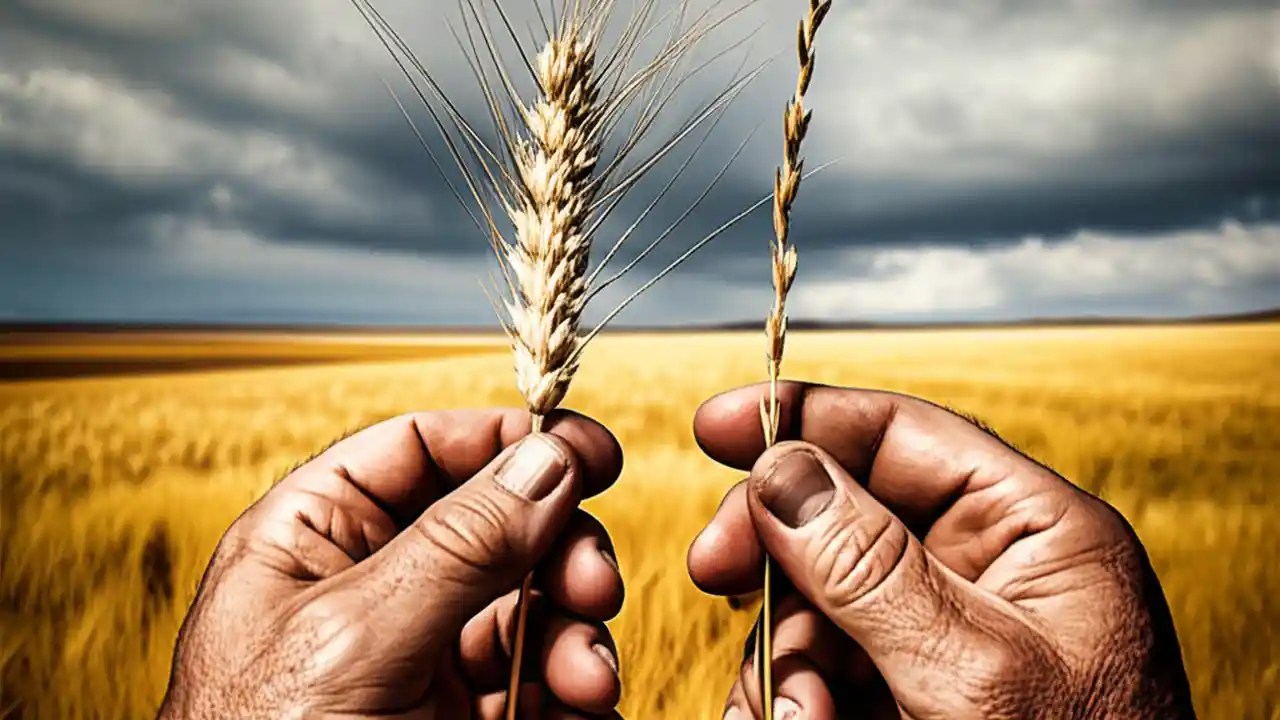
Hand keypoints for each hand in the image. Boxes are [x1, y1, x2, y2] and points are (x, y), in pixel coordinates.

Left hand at [159, 409, 624, 718]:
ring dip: (576, 628)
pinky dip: (574, 687)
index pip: (420, 450)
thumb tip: (546, 458)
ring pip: (530, 602)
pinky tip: (579, 708)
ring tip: (584, 675)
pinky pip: (540, 677)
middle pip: (496, 522)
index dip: (505, 440)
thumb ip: (458, 544)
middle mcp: (373, 589)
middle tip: (593, 580)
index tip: (587, 450)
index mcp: (314, 540)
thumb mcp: (356, 641)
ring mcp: (421, 659)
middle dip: (558, 547)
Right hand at [687, 383, 1195, 718]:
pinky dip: (790, 697)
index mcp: (1036, 533)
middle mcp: (987, 573)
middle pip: (845, 515)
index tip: (718, 426)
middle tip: (715, 569)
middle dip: (776, 551)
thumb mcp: (970, 671)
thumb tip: (784, 469)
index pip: (906, 435)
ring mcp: (943, 638)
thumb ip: (871, 565)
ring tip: (792, 715)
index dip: (808, 420)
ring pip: (819, 602)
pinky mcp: (908, 695)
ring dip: (783, 655)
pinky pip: (822, 668)